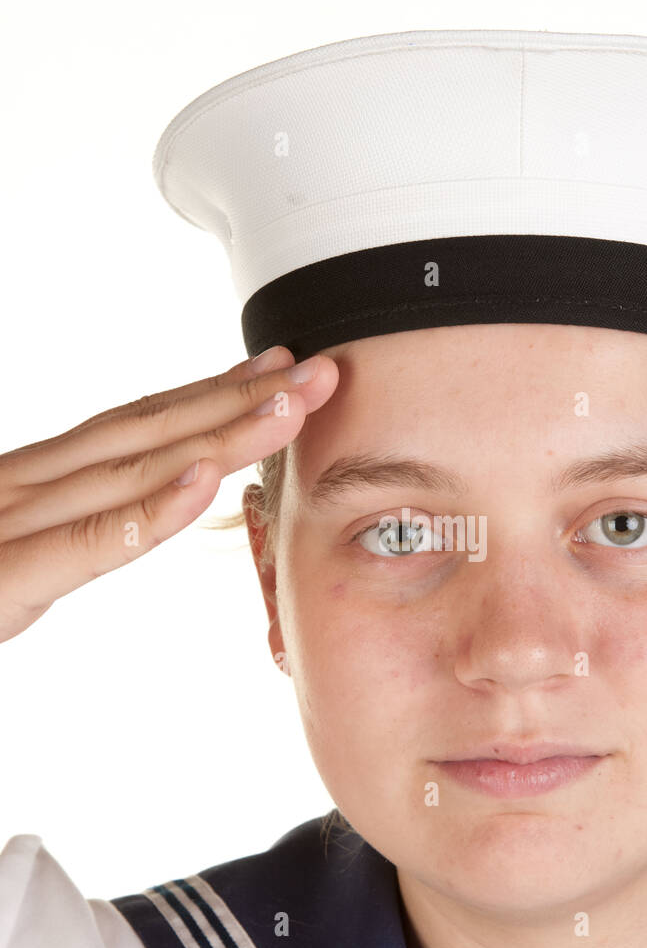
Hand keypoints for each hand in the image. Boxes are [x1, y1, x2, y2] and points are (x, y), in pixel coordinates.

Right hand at [0, 345, 337, 642]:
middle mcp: (24, 487)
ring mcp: (12, 524)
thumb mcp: (7, 560)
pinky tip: (203, 481)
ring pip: (133, 471)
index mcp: (30, 483)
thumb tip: (124, 520)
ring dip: (218, 436)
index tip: (276, 370)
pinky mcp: (4, 576)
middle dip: (239, 400)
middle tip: (314, 373)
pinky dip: (151, 508)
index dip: (210, 394)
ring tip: (287, 410)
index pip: (133, 427)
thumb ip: (59, 540)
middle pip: (147, 433)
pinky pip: (88, 539)